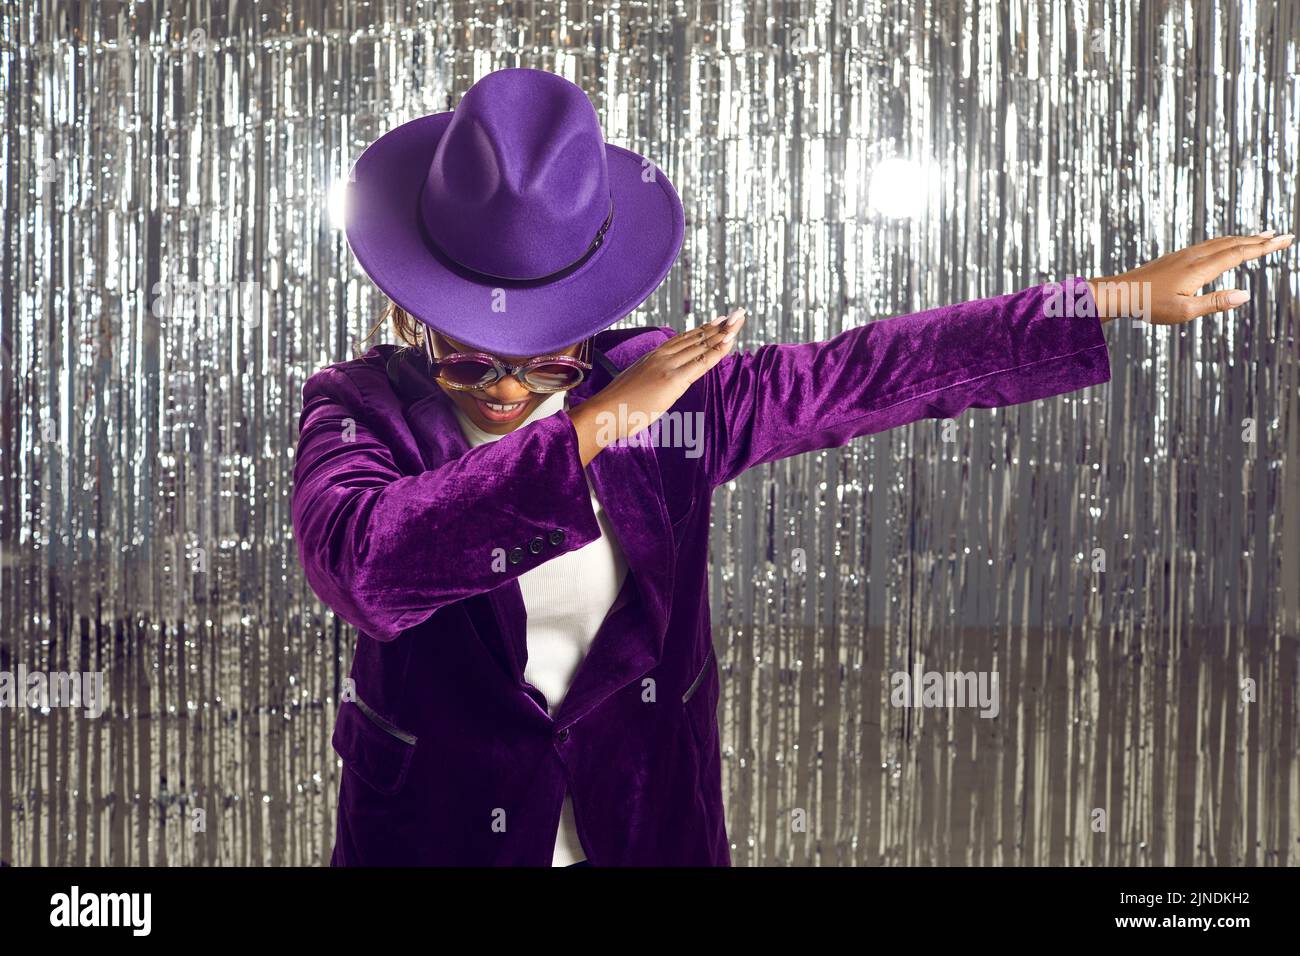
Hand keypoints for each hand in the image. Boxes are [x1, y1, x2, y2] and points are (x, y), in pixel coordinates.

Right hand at [565, 308, 747, 464]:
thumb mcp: (636, 385)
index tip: (719, 321)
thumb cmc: (617, 406)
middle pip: (696, 337)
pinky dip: (717, 352)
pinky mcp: (673, 380)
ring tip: (739, 321)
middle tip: (737, 314)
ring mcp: (668, 366)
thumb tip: (657, 384)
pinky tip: (729, 343)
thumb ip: (649, 379)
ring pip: (701, 346)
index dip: (703, 329)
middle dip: (719, 326)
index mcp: (653, 357)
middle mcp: (662, 356)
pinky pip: (700, 363)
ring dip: (723, 333)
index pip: (684, 338)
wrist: (604, 412)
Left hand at [1087, 230, 1292, 324]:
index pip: (1241, 253)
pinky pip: (1208, 245)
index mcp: (1201, 268)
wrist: (1119, 292)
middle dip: (1260, 239)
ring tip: (1261, 236)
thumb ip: (1215, 303)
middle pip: (1234, 243)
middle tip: (1283, 236)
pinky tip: (1227, 246)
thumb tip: (1245, 295)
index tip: (1287, 239)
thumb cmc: (1148, 306)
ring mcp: (1184, 255)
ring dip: (1244, 238)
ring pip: (1220, 242)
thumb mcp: (1183, 311)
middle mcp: (1195, 256)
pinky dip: (1226, 242)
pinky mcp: (1176, 257)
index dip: (1265, 246)